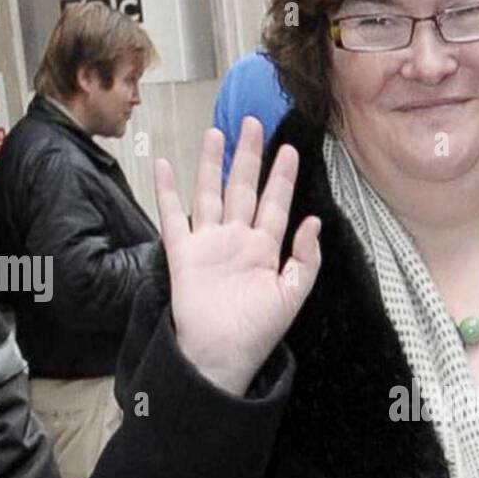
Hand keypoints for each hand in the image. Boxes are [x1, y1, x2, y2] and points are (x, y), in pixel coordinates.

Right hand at [155, 116, 320, 395]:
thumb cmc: (259, 330)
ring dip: (213, 163)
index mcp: (265, 249)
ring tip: (216, 132)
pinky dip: (167, 190)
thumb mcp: (292, 295)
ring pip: (210, 193)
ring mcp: (209, 243)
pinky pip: (173, 215)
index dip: (282, 177)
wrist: (222, 354)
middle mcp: (237, 239)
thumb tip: (314, 221)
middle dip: (249, 157)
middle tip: (252, 123)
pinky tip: (164, 164)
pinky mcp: (183, 252)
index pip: (275, 204)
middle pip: (243, 188)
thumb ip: (306, 259)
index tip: (288, 149)